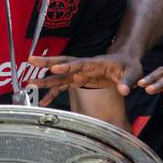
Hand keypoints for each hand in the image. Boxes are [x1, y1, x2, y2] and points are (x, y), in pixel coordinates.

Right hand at [27, 51, 141, 106]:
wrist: (126, 64)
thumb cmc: (129, 66)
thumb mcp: (133, 72)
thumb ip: (128, 81)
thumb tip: (124, 90)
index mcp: (97, 62)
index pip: (80, 63)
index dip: (67, 66)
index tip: (55, 67)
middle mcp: (85, 67)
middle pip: (63, 63)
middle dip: (47, 63)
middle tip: (31, 60)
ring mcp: (80, 74)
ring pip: (60, 75)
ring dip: (45, 79)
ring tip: (29, 83)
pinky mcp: (80, 81)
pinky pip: (64, 87)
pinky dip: (53, 94)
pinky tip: (44, 102)